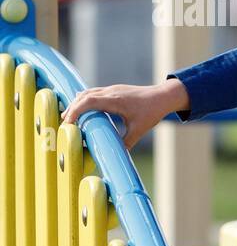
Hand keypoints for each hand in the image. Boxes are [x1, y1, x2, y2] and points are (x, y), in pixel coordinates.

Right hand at [61, 78, 190, 150]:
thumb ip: (127, 142)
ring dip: (78, 103)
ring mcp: (112, 89)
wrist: (164, 96)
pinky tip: (82, 109)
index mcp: (115, 100)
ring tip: (70, 117)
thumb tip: (116, 155)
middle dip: (72, 108)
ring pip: (88, 93)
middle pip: (84, 96)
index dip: (75, 110)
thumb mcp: (139, 129)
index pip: (88, 101)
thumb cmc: (152, 111)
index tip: (68, 122)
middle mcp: (111, 92)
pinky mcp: (114, 90)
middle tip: (64, 121)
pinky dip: (85, 100)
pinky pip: (95, 93)